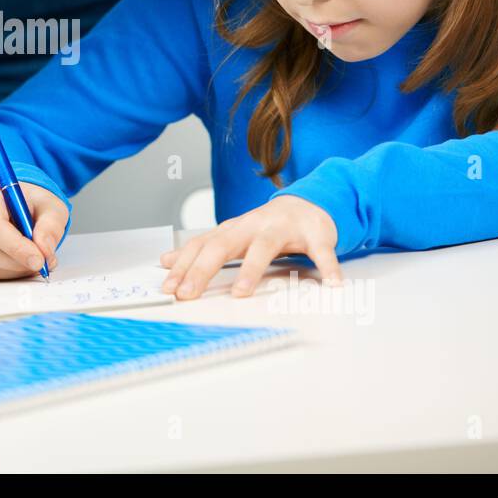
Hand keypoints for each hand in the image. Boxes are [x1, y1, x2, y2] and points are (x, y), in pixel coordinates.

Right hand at [0, 178, 68, 279]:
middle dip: (15, 262)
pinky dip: (5, 272)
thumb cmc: (29, 203)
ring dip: (12, 269)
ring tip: (32, 261)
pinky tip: (18, 261)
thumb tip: (44, 250)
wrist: (14, 205)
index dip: (15, 247)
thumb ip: (51, 225)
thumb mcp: (50, 206)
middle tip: (40, 264)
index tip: (38, 260)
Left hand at [160, 195, 340, 299]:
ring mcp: (283, 229)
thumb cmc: (265, 227)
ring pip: (264, 247)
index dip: (183, 265)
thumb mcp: (232, 235)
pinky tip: (331, 285)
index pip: (201, 246)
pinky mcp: (314, 234)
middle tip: (188, 294)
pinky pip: (321, 252)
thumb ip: (202, 249)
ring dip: (251, 270)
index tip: (168, 288)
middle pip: (223, 246)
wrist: (308, 204)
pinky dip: (327, 267)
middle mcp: (253, 226)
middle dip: (202, 270)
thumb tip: (167, 261)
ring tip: (241, 293)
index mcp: (233, 229)